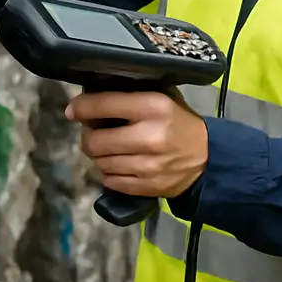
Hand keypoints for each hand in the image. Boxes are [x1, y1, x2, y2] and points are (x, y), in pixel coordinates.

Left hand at [66, 91, 208, 198]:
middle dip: (88, 137)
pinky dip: (109, 173)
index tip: (73, 110)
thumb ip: (132, 96)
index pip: (104, 104)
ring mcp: (147, 165)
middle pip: (95, 141)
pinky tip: (119, 164)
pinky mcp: (146, 186)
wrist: (208, 158)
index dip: (82, 107)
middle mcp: (149, 136)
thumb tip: (93, 94)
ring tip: (108, 148)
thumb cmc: (180, 122)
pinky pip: (110, 181)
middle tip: (92, 133)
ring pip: (100, 163)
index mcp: (154, 107)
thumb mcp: (164, 98)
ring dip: (99, 156)